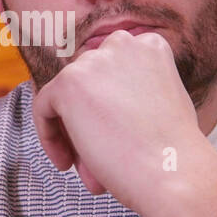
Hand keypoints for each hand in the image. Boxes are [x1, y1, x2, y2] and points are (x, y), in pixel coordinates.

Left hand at [30, 29, 205, 212]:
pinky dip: (50, 137)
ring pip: (66, 99)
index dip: (107, 107)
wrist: (173, 172)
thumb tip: (99, 102)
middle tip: (100, 159)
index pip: (109, 72)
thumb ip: (133, 90)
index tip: (115, 136)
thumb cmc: (172, 151)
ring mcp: (94, 61)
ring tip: (93, 170)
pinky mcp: (68, 83)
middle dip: (90, 122)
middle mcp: (122, 44)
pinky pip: (43, 109)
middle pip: (87, 84)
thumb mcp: (162, 103)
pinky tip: (68, 163)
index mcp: (150, 45)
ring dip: (75, 135)